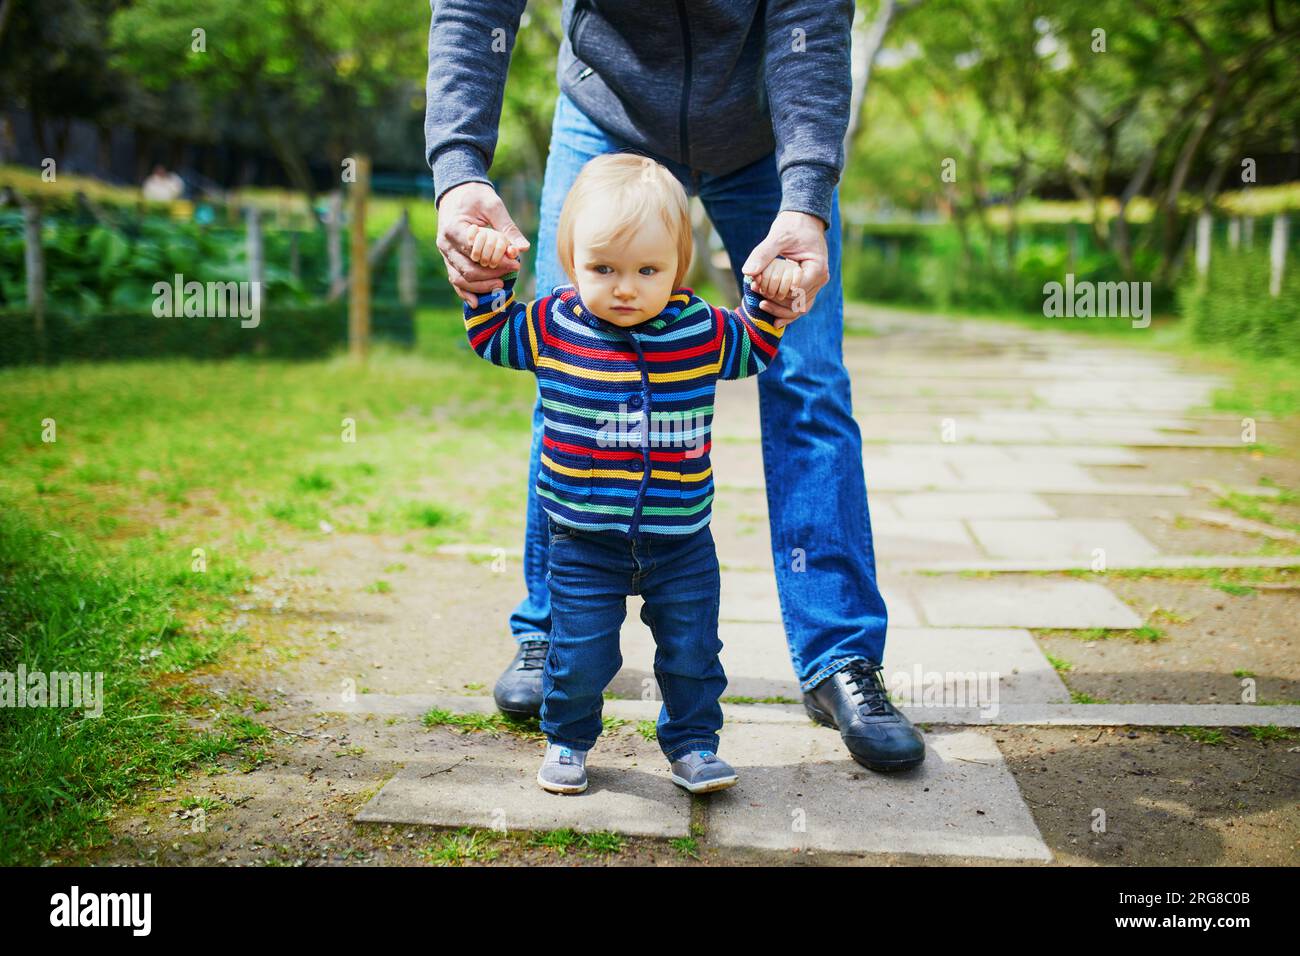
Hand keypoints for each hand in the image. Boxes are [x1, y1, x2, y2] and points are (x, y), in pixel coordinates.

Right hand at [435, 182, 530, 307]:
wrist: (456, 192)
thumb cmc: (475, 196)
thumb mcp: (493, 205)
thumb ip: (507, 227)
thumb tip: (523, 248)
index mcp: (453, 229)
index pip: (475, 253)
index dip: (497, 261)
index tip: (516, 262)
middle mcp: (445, 244)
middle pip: (468, 270)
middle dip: (492, 275)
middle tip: (513, 271)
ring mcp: (445, 254)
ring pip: (460, 279)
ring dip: (481, 286)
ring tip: (501, 286)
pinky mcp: (449, 259)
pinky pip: (455, 279)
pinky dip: (465, 292)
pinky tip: (476, 302)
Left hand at [740, 210, 830, 328]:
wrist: (803, 221)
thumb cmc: (793, 226)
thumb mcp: (777, 236)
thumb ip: (763, 253)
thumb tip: (748, 272)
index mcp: (817, 267)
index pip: (797, 290)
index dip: (777, 292)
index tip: (758, 285)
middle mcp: (820, 279)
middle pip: (798, 303)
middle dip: (776, 302)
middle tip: (755, 290)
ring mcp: (816, 285)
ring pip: (799, 308)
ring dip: (779, 309)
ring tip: (760, 304)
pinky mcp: (808, 286)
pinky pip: (799, 305)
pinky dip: (786, 311)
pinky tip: (774, 320)